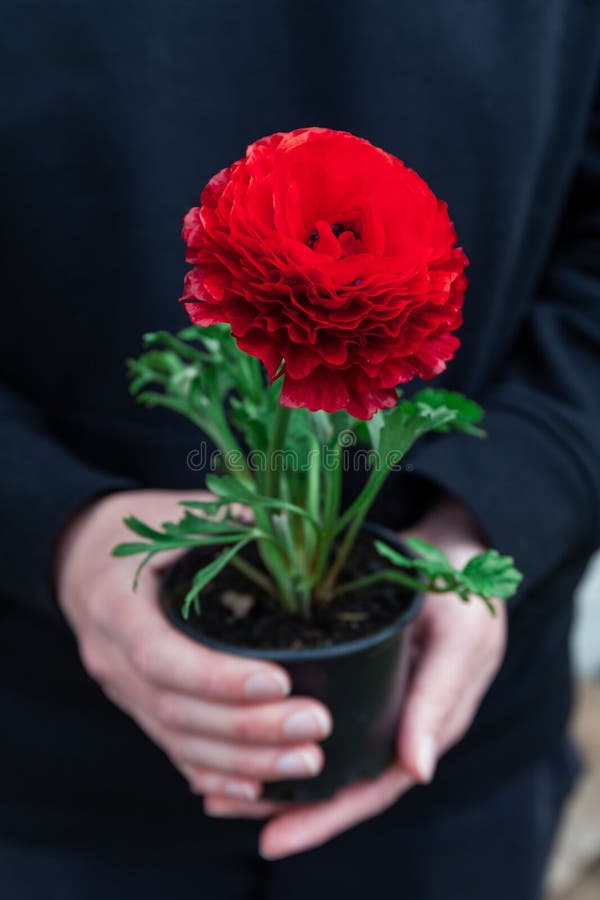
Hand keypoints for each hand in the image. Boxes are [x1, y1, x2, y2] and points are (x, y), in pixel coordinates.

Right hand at [56, 490, 331, 801]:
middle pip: (176, 711)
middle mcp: (112, 658)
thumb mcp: (169, 514)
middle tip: (314, 727)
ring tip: (307, 762)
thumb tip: (293, 527)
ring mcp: (123, 692)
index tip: (279, 682)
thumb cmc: (130, 533)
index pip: (159, 655)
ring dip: (245, 762)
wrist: (80, 562)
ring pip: (179, 743)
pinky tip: (262, 790)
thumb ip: (222, 522)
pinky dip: (218, 778)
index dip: (217, 678)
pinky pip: (176, 754)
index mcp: (115, 605)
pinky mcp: (140, 709)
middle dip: (248, 728)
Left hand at [203, 496, 506, 857]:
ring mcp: (365, 698)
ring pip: (310, 747)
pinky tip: (224, 721)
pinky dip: (265, 720)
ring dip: (261, 766)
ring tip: (207, 780)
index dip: (323, 818)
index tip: (272, 838)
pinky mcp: (343, 668)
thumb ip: (439, 700)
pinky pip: (300, 707)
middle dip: (276, 801)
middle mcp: (387, 725)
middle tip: (216, 807)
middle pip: (330, 779)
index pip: (369, 790)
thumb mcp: (460, 642)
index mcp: (420, 731)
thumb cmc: (464, 598)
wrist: (452, 553)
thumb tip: (416, 771)